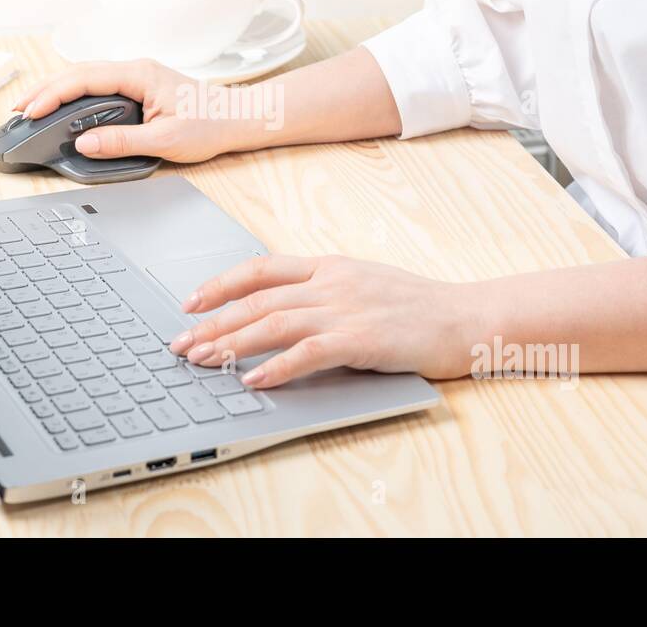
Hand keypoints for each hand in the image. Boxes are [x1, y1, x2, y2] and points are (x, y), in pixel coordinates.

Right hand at [12, 59, 247, 162]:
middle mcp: (135, 69)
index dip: (53, 95)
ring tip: (30, 108)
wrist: (238, 118)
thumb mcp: (166, 140)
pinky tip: (62, 107)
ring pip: (85, 77)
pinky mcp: (138, 87)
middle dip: (44, 90)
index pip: (84, 79)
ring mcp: (136, 76)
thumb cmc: (210, 124)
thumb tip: (84, 142)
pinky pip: (97, 85)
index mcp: (139, 74)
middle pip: (78, 73)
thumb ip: (123, 141)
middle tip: (17, 111)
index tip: (31, 112)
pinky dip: (74, 95)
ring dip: (56, 91)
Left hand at [168, 255, 479, 387]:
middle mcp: (332, 283)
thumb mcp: (363, 283)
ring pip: (273, 321)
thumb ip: (324, 290)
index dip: (221, 284)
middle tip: (181, 342)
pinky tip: (254, 380)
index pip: (261, 268)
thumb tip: (280, 306)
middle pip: (257, 298)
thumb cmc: (418, 307)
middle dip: (212, 321)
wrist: (466, 318)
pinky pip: (307, 352)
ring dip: (232, 343)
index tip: (191, 302)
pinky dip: (276, 367)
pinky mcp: (362, 339)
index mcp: (330, 266)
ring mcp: (346, 309)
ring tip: (203, 360)